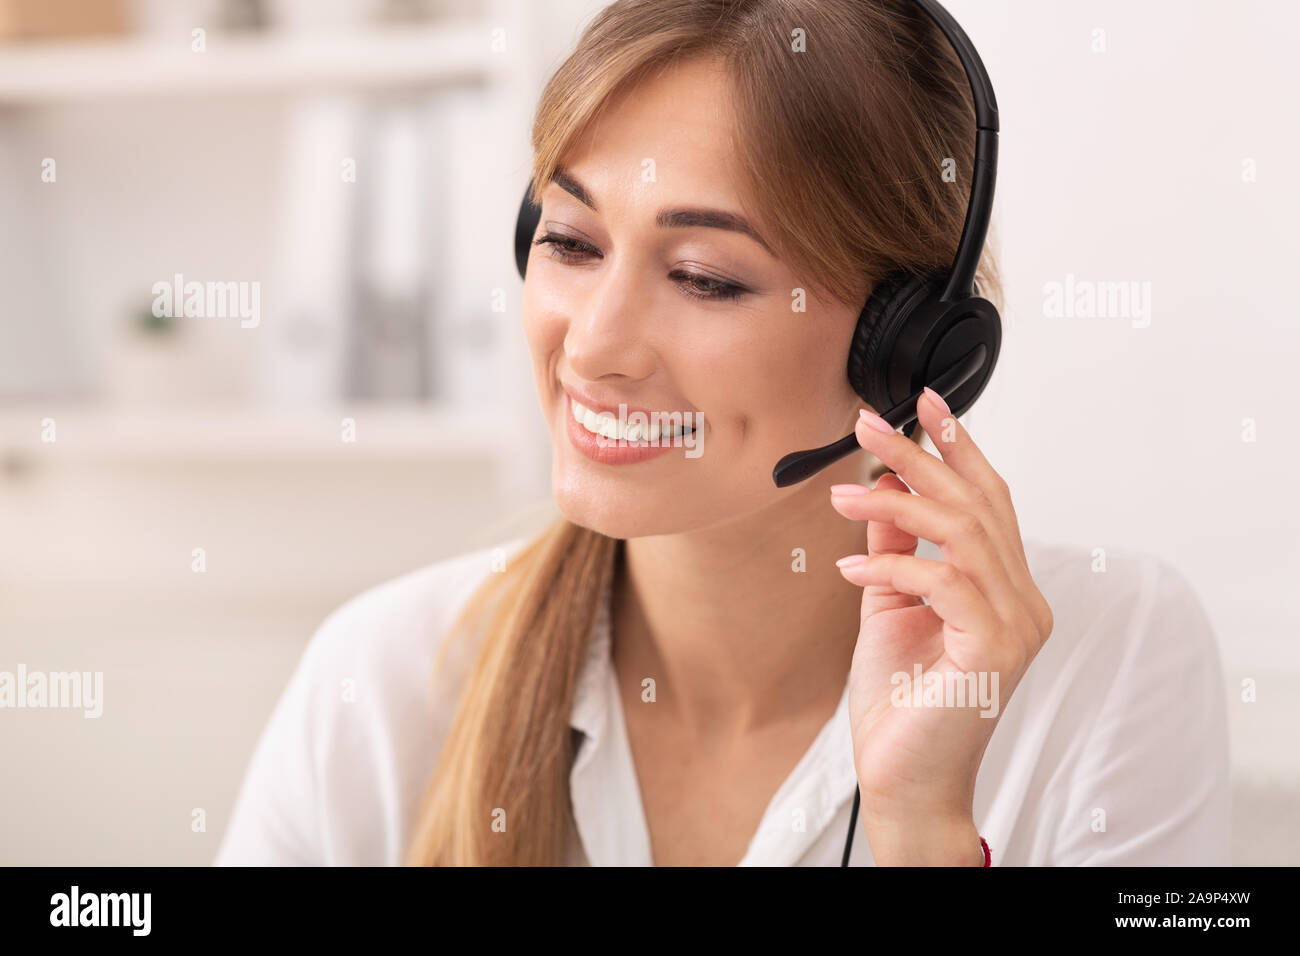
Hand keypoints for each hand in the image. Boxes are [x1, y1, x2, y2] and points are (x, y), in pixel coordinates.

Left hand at [830, 388, 1053, 864]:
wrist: (903, 778)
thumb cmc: (902, 702)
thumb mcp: (890, 606)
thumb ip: (894, 549)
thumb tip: (878, 492)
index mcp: (1005, 588)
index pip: (990, 500)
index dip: (960, 446)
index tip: (925, 402)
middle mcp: (1023, 600)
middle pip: (977, 504)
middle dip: (920, 455)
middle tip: (869, 424)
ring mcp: (1016, 624)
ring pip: (963, 533)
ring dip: (896, 503)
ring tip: (843, 494)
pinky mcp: (995, 648)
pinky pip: (945, 581)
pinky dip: (893, 567)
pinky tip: (851, 572)